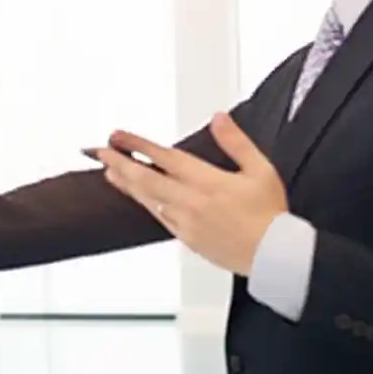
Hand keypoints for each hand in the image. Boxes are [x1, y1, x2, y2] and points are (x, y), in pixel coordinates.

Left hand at [95, 112, 286, 275]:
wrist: (273, 255)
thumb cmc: (269, 214)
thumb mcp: (260, 170)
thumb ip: (236, 142)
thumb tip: (219, 118)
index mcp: (207, 181)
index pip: (164, 158)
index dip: (138, 145)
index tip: (118, 136)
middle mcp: (190, 201)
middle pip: (145, 178)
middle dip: (119, 162)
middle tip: (99, 150)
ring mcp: (185, 221)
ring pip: (147, 199)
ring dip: (125, 183)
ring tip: (109, 170)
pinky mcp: (185, 238)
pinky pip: (157, 217)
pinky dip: (143, 202)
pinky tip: (136, 195)